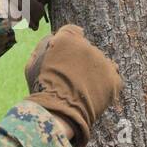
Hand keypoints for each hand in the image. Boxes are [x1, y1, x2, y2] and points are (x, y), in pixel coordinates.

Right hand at [25, 24, 119, 146]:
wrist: (57, 114)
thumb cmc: (40, 90)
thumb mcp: (32, 64)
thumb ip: (43, 45)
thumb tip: (54, 38)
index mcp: (67, 39)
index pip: (71, 32)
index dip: (67, 44)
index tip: (65, 55)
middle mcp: (87, 46)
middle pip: (86, 48)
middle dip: (79, 60)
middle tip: (70, 78)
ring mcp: (102, 62)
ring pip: (99, 62)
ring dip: (92, 71)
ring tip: (81, 89)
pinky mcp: (114, 79)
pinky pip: (112, 77)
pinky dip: (104, 84)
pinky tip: (92, 94)